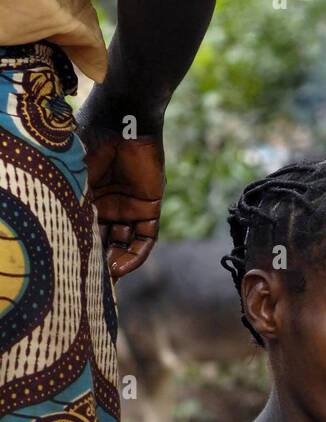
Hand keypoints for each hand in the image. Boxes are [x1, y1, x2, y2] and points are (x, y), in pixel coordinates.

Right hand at [76, 93, 164, 278]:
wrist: (123, 117)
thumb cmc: (92, 137)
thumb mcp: (75, 173)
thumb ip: (72, 199)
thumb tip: (59, 229)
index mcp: (89, 194)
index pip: (86, 228)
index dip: (80, 248)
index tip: (70, 270)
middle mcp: (110, 203)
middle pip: (105, 240)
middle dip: (98, 262)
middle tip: (88, 284)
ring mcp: (131, 206)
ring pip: (125, 243)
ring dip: (116, 262)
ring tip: (105, 282)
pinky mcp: (150, 206)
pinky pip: (145, 238)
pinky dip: (135, 254)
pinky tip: (122, 269)